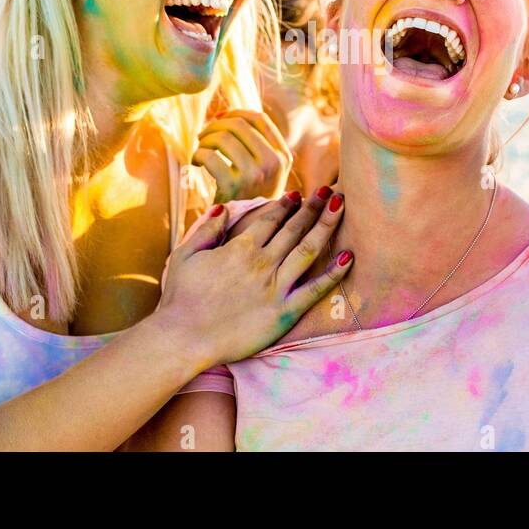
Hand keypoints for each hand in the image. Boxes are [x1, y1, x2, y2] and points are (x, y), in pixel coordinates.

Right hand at [158, 189, 350, 366]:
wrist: (184, 338)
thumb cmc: (180, 298)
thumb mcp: (185, 255)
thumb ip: (207, 229)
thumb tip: (224, 208)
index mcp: (240, 248)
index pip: (270, 219)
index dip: (286, 205)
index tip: (298, 195)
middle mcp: (262, 263)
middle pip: (294, 228)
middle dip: (313, 207)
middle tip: (329, 191)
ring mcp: (275, 288)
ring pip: (308, 250)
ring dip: (326, 225)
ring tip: (340, 206)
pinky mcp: (284, 313)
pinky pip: (314, 291)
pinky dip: (333, 274)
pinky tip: (348, 257)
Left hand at [193, 109, 291, 201]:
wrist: (246, 235)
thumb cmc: (250, 198)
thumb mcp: (266, 172)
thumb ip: (256, 145)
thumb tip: (226, 114)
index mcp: (283, 156)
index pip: (258, 118)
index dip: (234, 113)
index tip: (219, 120)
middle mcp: (273, 163)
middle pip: (238, 124)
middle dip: (214, 126)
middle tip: (203, 136)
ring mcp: (255, 174)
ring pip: (222, 137)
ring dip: (205, 140)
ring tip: (201, 151)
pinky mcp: (233, 186)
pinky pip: (209, 155)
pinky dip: (197, 155)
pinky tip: (196, 164)